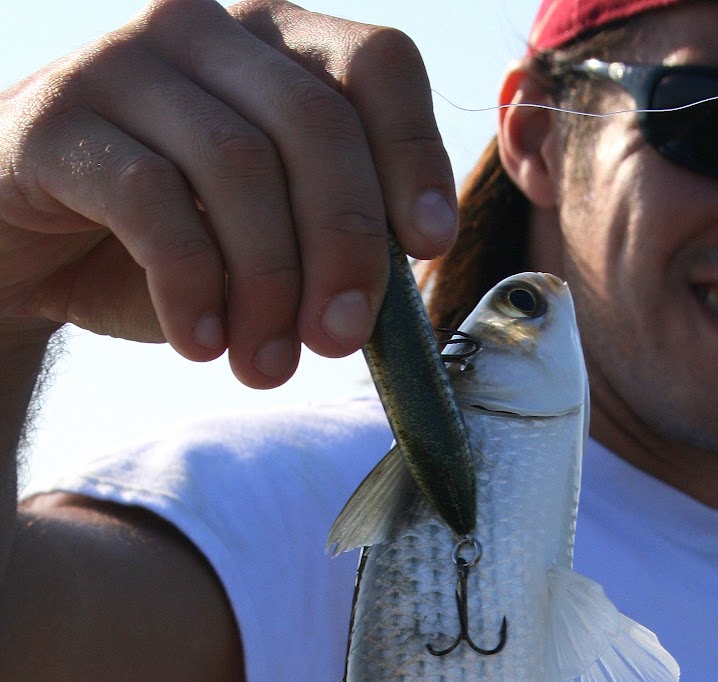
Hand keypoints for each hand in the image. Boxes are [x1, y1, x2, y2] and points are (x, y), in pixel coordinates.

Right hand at [0, 0, 456, 385]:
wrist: (25, 251)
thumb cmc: (163, 244)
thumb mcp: (265, 237)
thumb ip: (332, 242)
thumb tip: (402, 289)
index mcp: (275, 44)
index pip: (376, 66)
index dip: (414, 155)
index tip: (431, 247)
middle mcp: (204, 30)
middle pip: (315, 125)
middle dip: (345, 247)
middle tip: (341, 340)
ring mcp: (124, 63)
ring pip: (238, 166)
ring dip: (268, 287)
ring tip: (266, 366)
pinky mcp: (58, 121)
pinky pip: (152, 204)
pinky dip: (191, 290)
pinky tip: (201, 345)